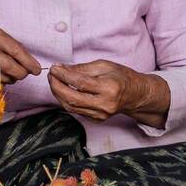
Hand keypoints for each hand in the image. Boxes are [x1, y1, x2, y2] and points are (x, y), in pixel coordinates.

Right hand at [0, 27, 41, 84]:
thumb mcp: (5, 42)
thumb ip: (19, 52)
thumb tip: (35, 68)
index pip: (15, 50)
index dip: (28, 62)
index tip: (37, 70)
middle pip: (8, 65)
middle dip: (21, 72)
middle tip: (25, 73)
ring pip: (2, 76)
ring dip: (12, 78)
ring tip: (11, 73)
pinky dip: (3, 82)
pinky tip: (1, 76)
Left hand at [49, 60, 168, 126]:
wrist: (135, 95)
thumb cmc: (121, 77)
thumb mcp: (104, 65)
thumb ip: (81, 68)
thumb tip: (61, 68)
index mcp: (109, 88)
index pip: (79, 83)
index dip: (63, 75)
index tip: (54, 68)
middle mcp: (105, 104)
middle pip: (72, 99)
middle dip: (56, 87)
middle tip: (51, 76)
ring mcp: (101, 115)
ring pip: (71, 107)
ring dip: (58, 94)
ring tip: (54, 82)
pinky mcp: (97, 119)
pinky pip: (76, 111)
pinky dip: (67, 101)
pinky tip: (64, 91)